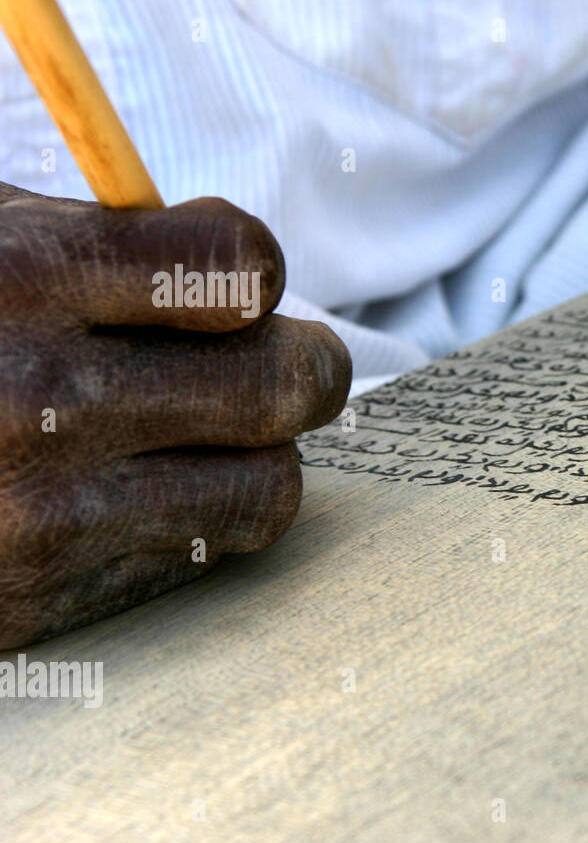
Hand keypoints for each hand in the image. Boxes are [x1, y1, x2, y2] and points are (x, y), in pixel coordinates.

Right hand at [0, 183, 349, 648]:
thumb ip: (97, 243)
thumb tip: (244, 270)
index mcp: (14, 278)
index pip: (240, 268)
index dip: (253, 269)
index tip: (235, 282)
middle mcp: (33, 400)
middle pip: (285, 384)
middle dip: (304, 365)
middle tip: (286, 360)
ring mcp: (42, 515)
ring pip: (271, 484)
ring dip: (259, 452)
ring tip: (212, 430)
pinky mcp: (42, 598)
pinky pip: (204, 553)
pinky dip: (200, 516)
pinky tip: (144, 487)